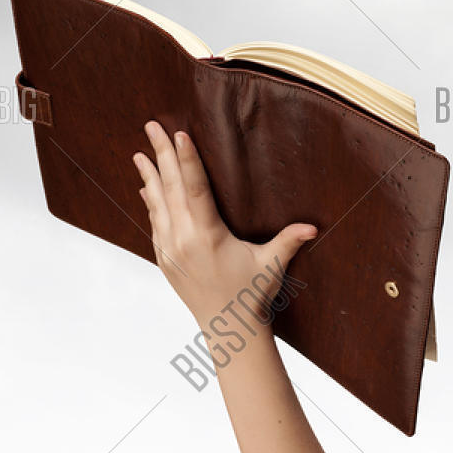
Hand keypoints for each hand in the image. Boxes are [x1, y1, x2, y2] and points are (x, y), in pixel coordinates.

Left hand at [132, 120, 315, 326]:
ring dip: (149, 176)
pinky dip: (151, 202)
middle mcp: (183, 239)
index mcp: (208, 236)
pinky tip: (146, 188)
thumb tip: (313, 227)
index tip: (178, 134)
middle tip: (152, 125)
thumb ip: (289, 241)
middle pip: (170, 188)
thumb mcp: (272, 265)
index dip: (187, 160)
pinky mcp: (165, 258)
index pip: (195, 188)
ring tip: (139, 152)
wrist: (227, 327)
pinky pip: (155, 222)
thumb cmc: (252, 294)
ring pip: (157, 203)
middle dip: (161, 154)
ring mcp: (170, 249)